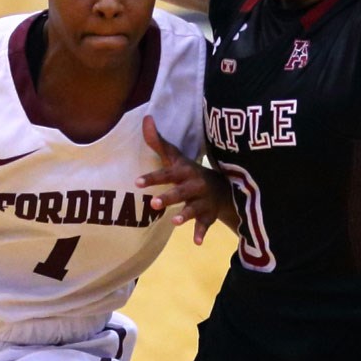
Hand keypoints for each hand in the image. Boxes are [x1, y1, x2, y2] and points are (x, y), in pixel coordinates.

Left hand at [136, 115, 235, 245]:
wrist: (223, 187)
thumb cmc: (190, 173)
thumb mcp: (176, 159)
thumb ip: (158, 143)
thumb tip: (146, 118)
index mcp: (184, 172)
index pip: (166, 174)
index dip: (152, 178)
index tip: (137, 183)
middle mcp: (195, 186)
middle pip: (181, 192)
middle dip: (169, 197)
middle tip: (154, 204)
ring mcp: (203, 202)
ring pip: (193, 209)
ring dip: (184, 215)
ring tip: (174, 222)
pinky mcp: (209, 215)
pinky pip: (206, 225)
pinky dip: (201, 232)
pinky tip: (196, 242)